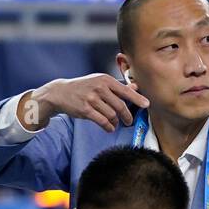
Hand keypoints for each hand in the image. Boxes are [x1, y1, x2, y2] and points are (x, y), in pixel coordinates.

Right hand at [23, 73, 148, 131]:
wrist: (61, 92)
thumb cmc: (84, 87)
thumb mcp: (100, 82)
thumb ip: (118, 86)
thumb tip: (136, 86)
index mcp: (105, 80)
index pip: (125, 90)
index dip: (137, 98)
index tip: (146, 105)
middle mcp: (99, 87)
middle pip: (120, 106)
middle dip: (127, 116)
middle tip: (128, 121)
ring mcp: (92, 98)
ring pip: (112, 115)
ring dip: (116, 122)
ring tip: (115, 123)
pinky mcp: (85, 109)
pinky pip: (103, 122)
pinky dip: (108, 127)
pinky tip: (109, 128)